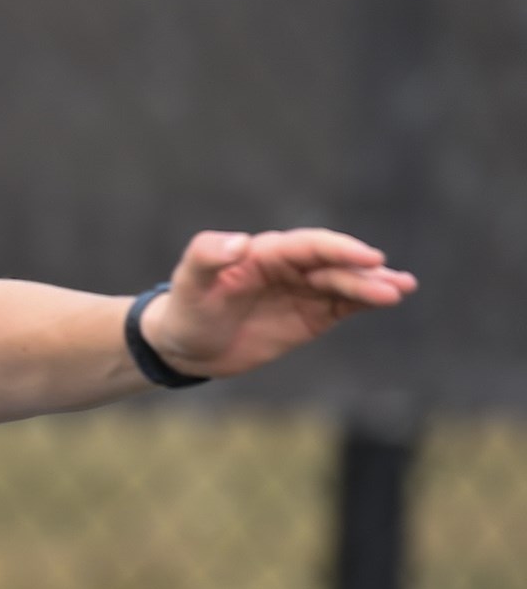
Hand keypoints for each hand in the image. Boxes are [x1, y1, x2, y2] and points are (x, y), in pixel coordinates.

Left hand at [140, 228, 417, 378]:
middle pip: (333, 264)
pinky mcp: (310, 316)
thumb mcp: (189, 284)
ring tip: (402, 289)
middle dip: (363, 272)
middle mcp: (288, 267)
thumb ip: (207, 257)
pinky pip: (342, 306)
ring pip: (344, 284)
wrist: (186, 346)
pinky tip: (389, 299)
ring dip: (373, 286)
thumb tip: (239, 243)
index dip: (339, 250)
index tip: (368, 257)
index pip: (309, 246)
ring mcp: (302, 291)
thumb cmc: (185, 309)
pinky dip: (366, 302)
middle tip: (392, 283)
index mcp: (263, 252)